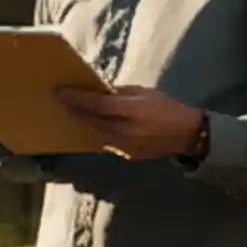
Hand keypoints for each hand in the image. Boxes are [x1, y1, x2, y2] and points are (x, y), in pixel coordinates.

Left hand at [55, 85, 203, 160]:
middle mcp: (126, 131)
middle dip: (76, 111)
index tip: (60, 92)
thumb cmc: (167, 107)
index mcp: (132, 111)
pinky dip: (98, 132)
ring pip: (97, 133)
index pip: (97, 105)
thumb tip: (99, 91)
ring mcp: (125, 146)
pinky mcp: (127, 155)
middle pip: (93, 121)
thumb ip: (121, 93)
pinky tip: (93, 125)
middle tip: (62, 101)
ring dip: (85, 122)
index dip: (77, 99)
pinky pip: (106, 142)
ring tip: (73, 112)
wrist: (186, 134)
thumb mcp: (144, 93)